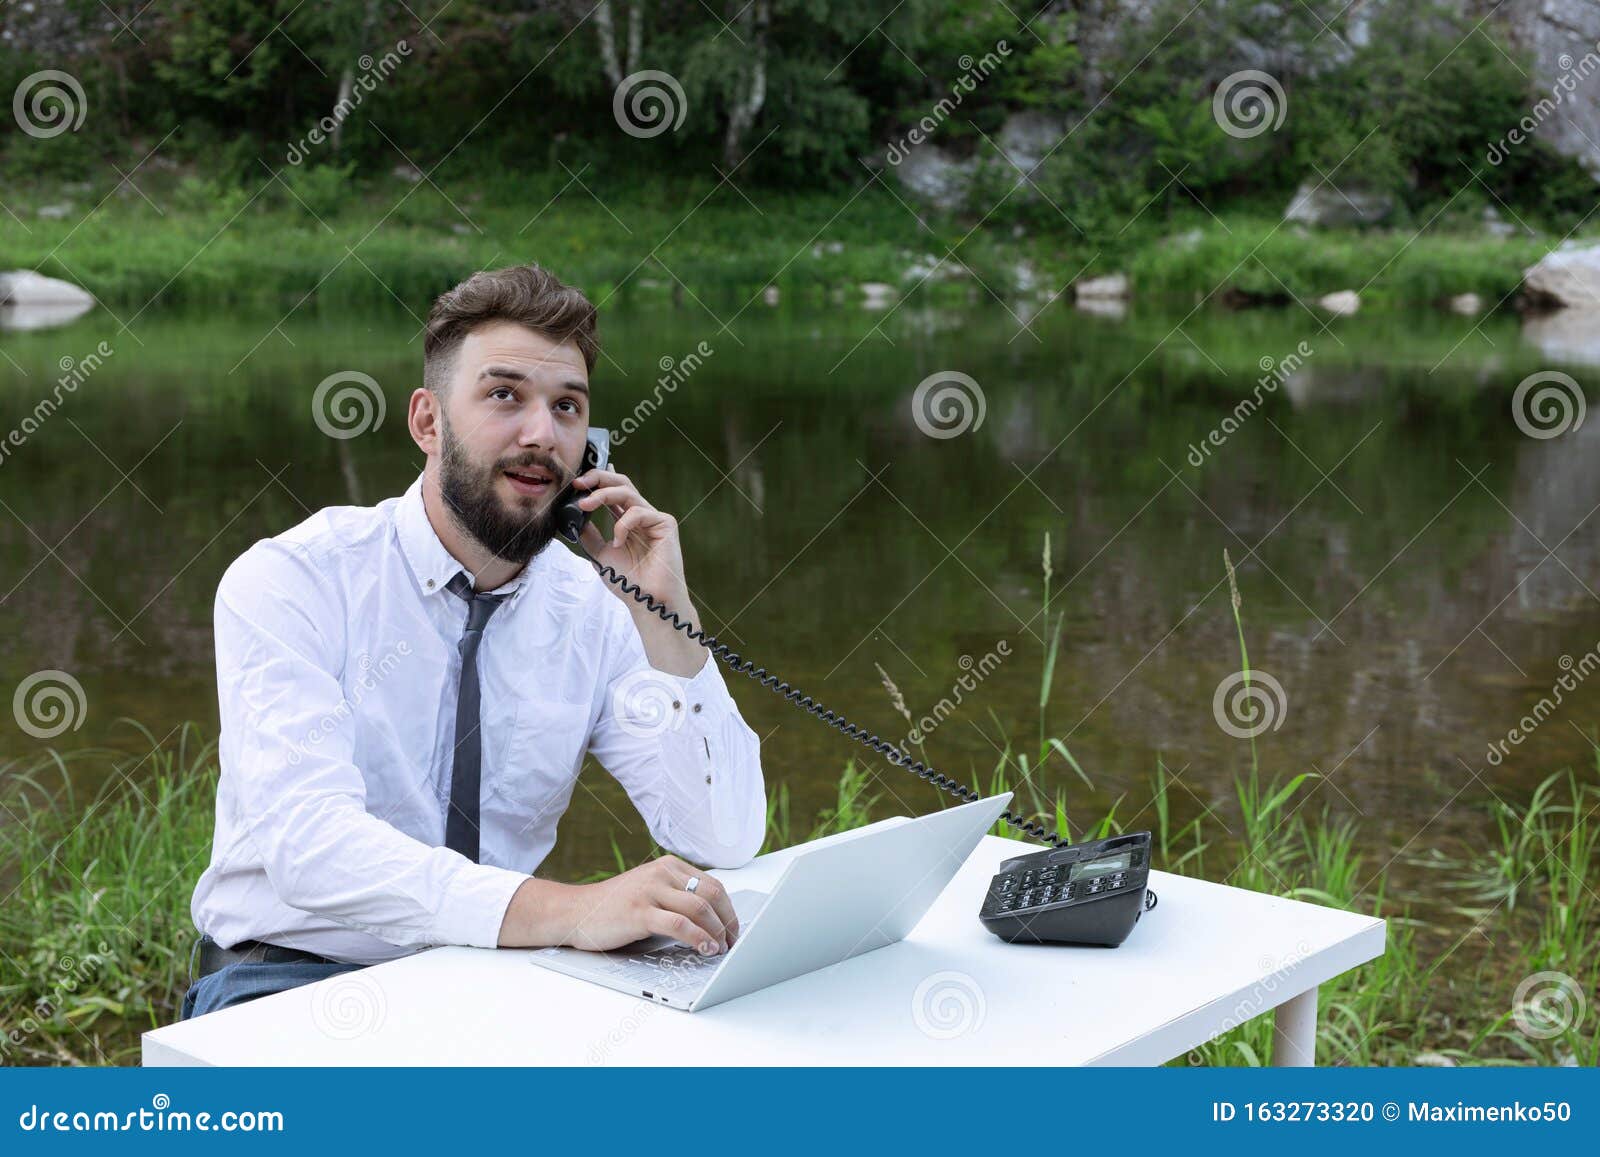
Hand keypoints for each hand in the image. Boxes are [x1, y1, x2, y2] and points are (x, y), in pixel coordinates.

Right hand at [555, 855, 738, 954]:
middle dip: (728, 922)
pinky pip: (679, 923)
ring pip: (699, 907)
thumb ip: (677, 897)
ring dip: (717, 931)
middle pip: (712, 894)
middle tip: (732, 943)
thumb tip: (714, 921)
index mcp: (669, 866)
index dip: (730, 910)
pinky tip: (704, 948)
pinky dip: (697, 937)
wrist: (576, 911)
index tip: (734, 930)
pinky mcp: (639, 911)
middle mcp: (662, 873)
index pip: (714, 885)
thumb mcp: (651, 891)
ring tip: (720, 949)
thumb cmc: (616, 907)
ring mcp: (650, 890)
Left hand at [573, 468, 687, 608]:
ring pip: (628, 492)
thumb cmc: (628, 581)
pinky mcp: (666, 524)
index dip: (598, 480)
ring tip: (585, 505)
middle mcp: (641, 515)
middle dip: (599, 478)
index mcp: (628, 521)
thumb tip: (573, 516)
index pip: (614, 491)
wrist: (646, 602)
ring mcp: (654, 518)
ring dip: (603, 495)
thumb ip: (590, 534)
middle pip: (622, 483)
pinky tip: (618, 543)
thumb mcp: (600, 554)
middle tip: (579, 483)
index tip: (577, 481)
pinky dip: (622, 525)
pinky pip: (639, 512)